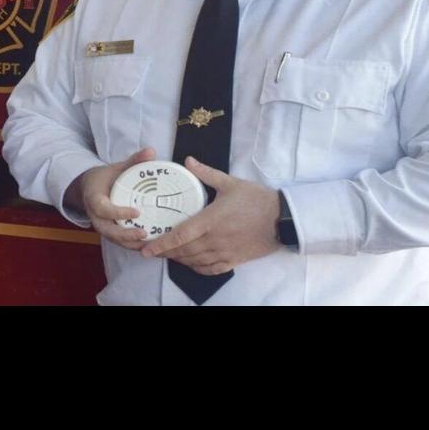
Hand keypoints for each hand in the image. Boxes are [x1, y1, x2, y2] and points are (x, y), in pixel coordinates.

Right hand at [64, 147, 157, 250]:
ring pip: (114, 240)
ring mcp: (102, 226)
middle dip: (126, 235)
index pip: (103, 209)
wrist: (90, 188)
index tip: (136, 212)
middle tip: (144, 233)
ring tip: (149, 244)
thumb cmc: (105, 179)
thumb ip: (134, 161)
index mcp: (94, 199)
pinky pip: (119, 242)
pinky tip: (148, 246)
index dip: (118, 212)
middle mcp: (96, 216)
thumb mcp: (117, 168)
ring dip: (131, 244)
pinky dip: (132, 245)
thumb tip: (151, 152)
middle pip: (108, 231)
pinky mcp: (109, 232)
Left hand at [141, 156, 281, 274]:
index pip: (180, 235)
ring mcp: (224, 252)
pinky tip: (191, 263)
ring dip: (179, 260)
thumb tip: (188, 160)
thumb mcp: (231, 183)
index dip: (161, 244)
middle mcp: (215, 240)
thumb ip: (207, 173)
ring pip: (195, 261)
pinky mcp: (234, 260)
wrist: (282, 218)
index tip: (146, 249)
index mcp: (211, 220)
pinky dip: (197, 268)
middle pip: (184, 251)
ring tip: (167, 255)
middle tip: (151, 251)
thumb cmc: (256, 199)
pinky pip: (211, 269)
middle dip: (165, 253)